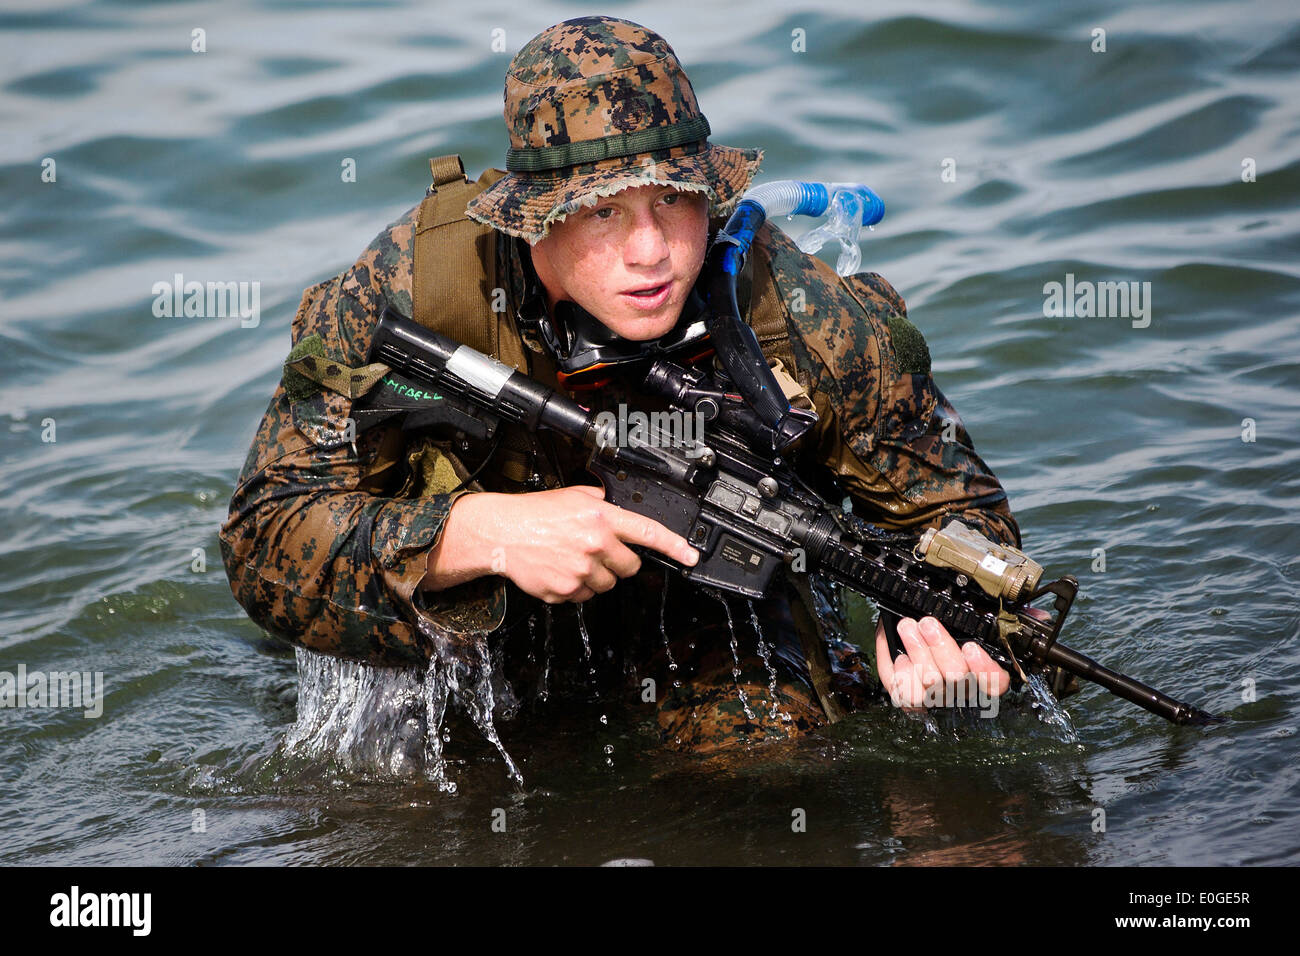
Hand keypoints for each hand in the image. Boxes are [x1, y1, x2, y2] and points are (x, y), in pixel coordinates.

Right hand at [424, 485, 698, 602]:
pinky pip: (587, 596)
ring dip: (599, 575)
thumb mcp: (576, 496)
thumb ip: (604, 504)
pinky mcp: (567, 591)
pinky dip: (579, 587)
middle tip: (598, 549)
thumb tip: (624, 511)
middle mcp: (595, 544)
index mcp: (601, 518)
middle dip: (621, 560)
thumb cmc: (536, 513)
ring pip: (610, 583)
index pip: (648, 532)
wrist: (502, 533)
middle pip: (631, 566)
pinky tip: (563, 569)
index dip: (675, 546)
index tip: (691, 556)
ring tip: (575, 558)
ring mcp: (581, 571)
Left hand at [874, 615, 1010, 710]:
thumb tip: (1038, 617)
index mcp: (982, 673)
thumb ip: (1009, 616)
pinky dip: (898, 671)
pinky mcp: (908, 697)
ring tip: (907, 626)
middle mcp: (961, 689)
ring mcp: (934, 696)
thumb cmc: (954, 627)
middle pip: (956, 678)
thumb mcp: (983, 618)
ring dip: (917, 653)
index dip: (984, 669)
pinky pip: (904, 695)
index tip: (970, 646)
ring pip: (928, 686)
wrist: (914, 630)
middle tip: (927, 622)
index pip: (995, 684)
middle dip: (940, 647)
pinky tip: (898, 651)